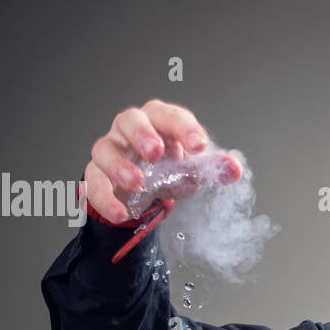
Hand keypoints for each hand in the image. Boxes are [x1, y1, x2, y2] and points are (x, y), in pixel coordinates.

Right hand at [84, 99, 241, 225]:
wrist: (141, 185)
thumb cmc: (168, 166)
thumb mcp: (193, 168)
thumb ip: (213, 168)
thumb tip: (235, 169)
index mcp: (160, 120)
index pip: (171, 116)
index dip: (184, 129)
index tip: (199, 146)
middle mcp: (131, 128)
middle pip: (130, 120)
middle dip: (143, 135)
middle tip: (156, 152)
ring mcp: (111, 149)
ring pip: (105, 148)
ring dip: (119, 165)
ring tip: (137, 183)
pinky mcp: (97, 173)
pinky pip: (94, 183)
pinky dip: (105, 199)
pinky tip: (120, 213)